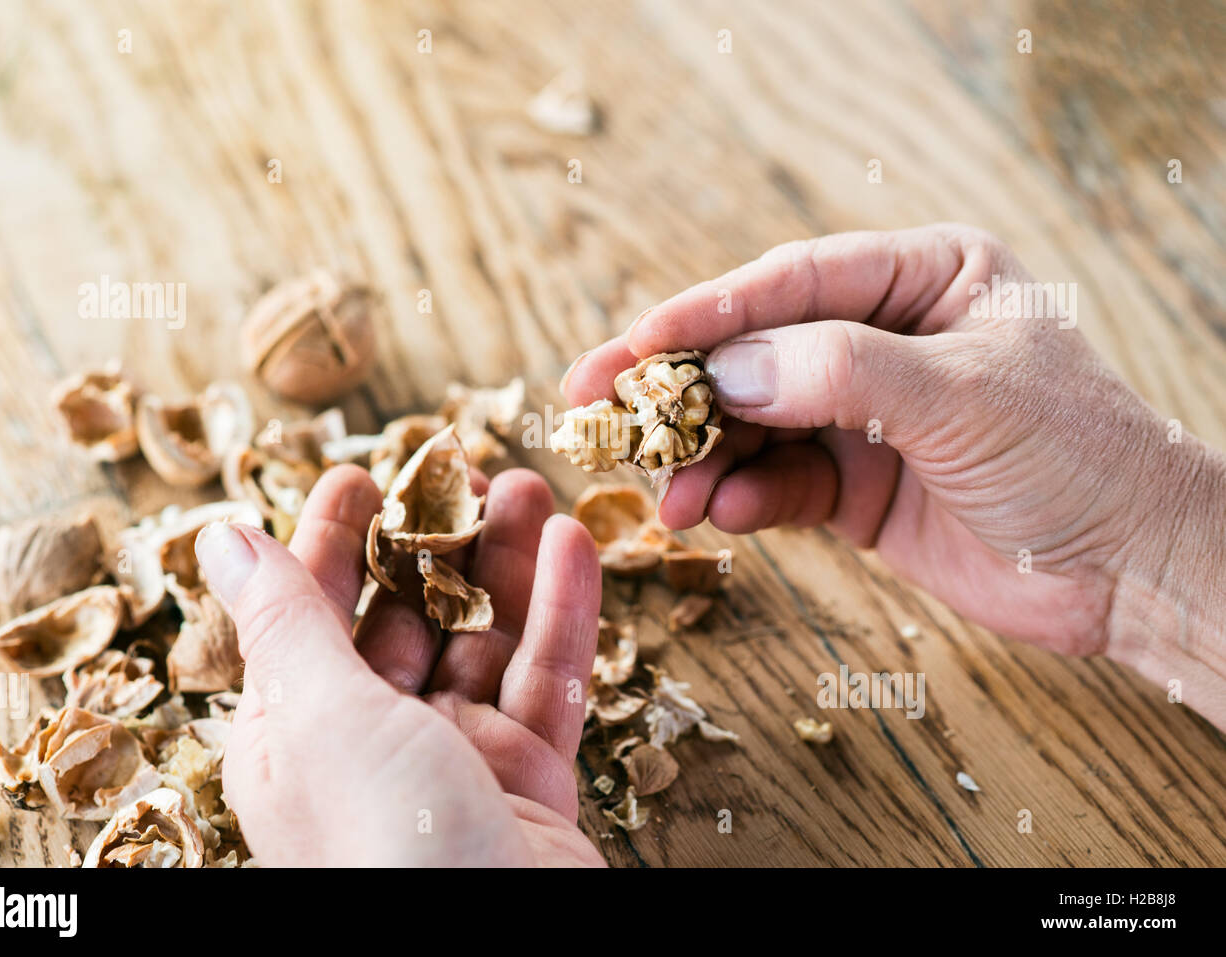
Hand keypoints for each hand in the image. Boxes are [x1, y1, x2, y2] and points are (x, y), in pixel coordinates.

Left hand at [194, 465, 605, 865]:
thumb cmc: (390, 848)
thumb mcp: (323, 717)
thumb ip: (287, 619)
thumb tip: (221, 537)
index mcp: (297, 737)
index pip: (309, 617)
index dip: (332, 540)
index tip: (362, 474)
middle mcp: (372, 749)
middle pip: (406, 622)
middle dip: (437, 543)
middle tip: (470, 468)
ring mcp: (457, 768)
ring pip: (485, 643)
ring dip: (508, 565)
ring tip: (533, 490)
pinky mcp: (529, 785)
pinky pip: (546, 686)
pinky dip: (561, 617)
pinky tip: (572, 550)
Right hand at [564, 224, 1225, 725]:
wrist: (1129, 572)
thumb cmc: (1075, 455)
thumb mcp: (962, 394)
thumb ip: (840, 372)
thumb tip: (725, 374)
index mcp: (923, 277)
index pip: (794, 281)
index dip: (709, 310)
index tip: (636, 342)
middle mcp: (883, 337)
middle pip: (755, 350)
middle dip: (679, 386)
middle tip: (595, 404)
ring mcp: (863, 414)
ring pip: (753, 423)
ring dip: (702, 456)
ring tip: (664, 493)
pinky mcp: (854, 485)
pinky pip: (776, 483)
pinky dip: (743, 498)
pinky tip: (719, 515)